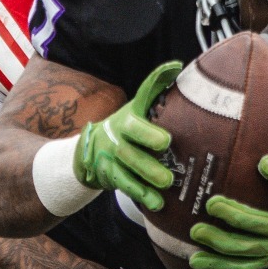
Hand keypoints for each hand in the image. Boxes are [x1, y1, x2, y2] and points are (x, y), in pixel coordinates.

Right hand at [72, 61, 180, 210]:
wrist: (91, 147)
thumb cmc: (127, 123)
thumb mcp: (137, 104)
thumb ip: (155, 86)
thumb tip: (176, 65)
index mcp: (127, 118)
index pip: (136, 120)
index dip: (148, 130)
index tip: (165, 140)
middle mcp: (116, 137)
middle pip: (129, 149)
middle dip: (147, 158)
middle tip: (167, 167)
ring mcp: (111, 158)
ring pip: (125, 171)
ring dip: (145, 182)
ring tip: (165, 188)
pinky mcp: (109, 176)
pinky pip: (124, 186)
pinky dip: (140, 195)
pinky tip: (156, 203)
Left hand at [187, 118, 267, 268]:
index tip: (262, 161)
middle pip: (261, 225)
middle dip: (235, 215)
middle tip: (211, 202)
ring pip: (245, 250)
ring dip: (219, 241)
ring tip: (196, 230)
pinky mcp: (264, 263)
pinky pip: (238, 267)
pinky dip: (216, 265)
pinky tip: (194, 258)